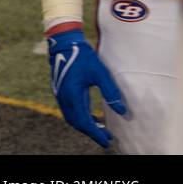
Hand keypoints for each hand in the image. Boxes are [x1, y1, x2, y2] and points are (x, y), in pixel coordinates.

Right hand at [47, 28, 125, 147]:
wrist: (64, 43)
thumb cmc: (82, 56)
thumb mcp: (100, 73)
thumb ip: (111, 92)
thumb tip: (122, 111)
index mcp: (73, 94)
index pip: (84, 121)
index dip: (95, 133)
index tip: (106, 141)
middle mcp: (64, 97)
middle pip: (76, 122)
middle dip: (90, 132)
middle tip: (106, 138)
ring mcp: (59, 93)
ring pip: (71, 117)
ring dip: (84, 125)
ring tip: (99, 128)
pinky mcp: (59, 90)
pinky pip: (68, 109)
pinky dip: (79, 116)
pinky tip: (90, 115)